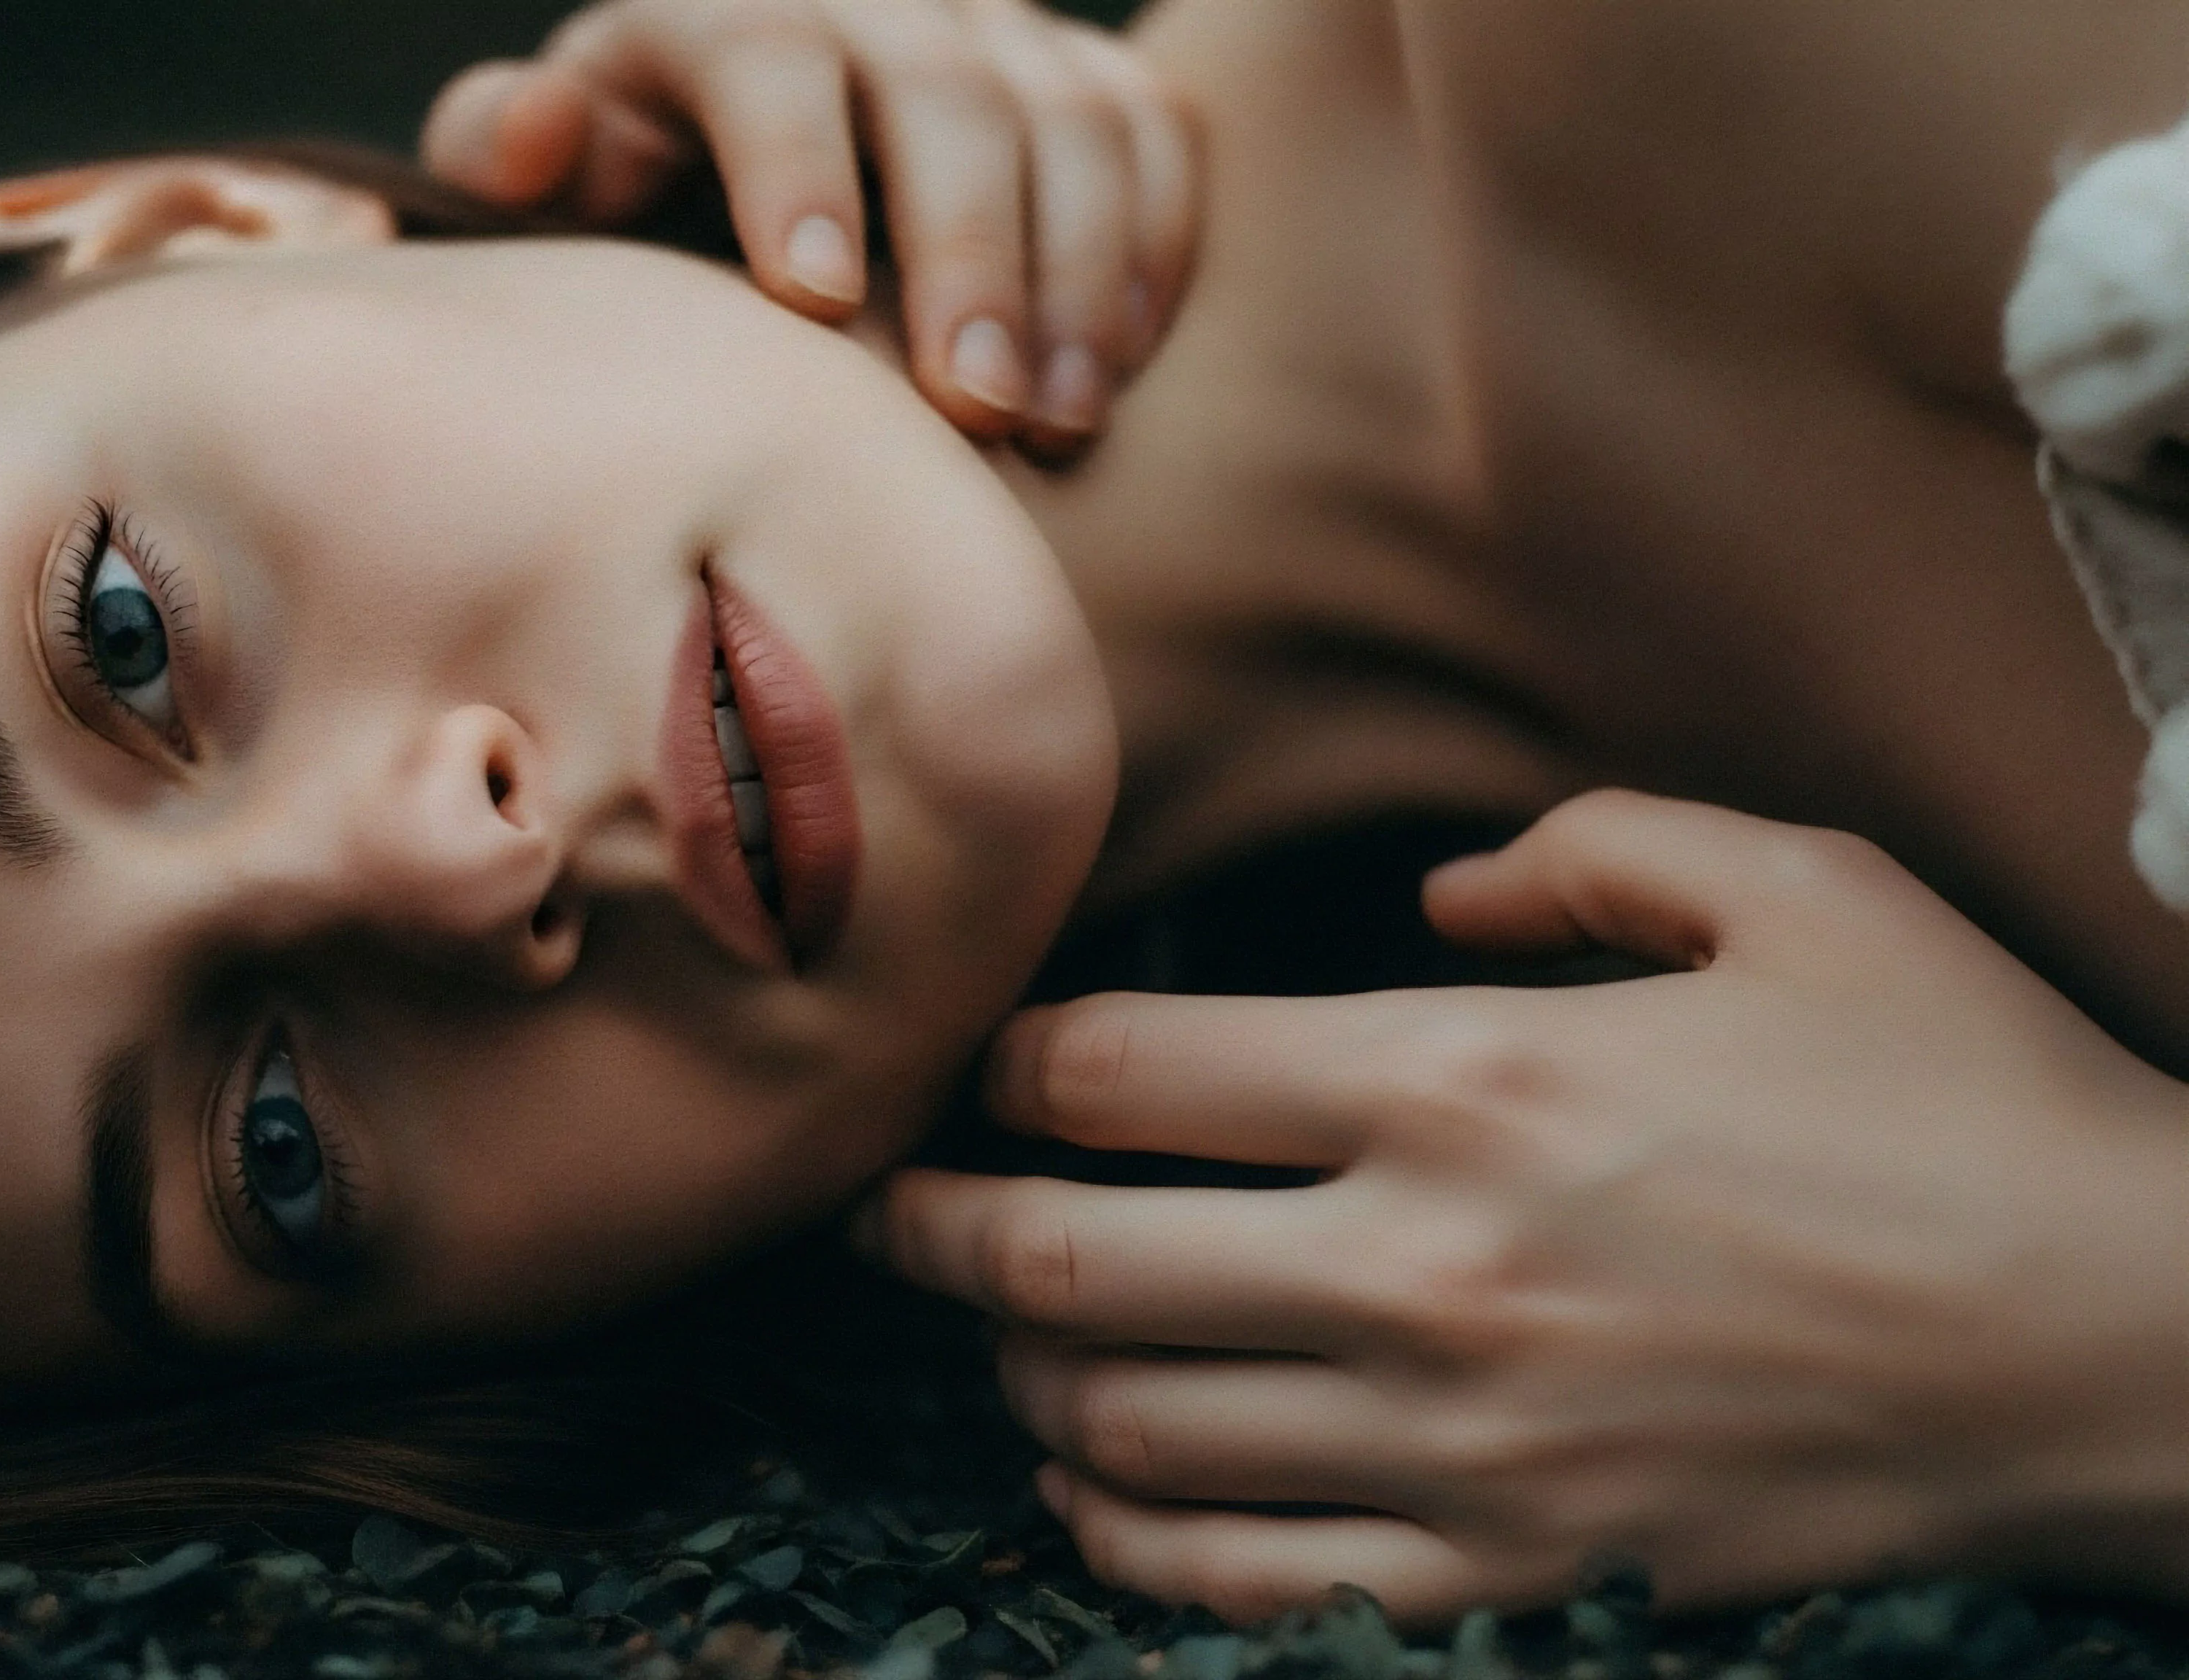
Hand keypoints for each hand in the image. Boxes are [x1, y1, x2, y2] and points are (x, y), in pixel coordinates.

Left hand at [420, 0, 1193, 447]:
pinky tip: (1119, 365)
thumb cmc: (632, 200)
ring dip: (1076, 270)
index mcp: (722, 3)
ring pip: (1071, 112)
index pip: (770, 43)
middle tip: (970, 404)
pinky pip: (1154, 133)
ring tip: (1057, 418)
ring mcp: (994, 32)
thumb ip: (511, 153)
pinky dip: (1153, 246)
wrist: (732, 179)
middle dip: (966, 248)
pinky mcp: (1082, 79)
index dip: (795, 161)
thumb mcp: (557, 175)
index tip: (813, 294)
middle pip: (945, 86)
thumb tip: (534, 126)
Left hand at [866, 790, 2188, 1623]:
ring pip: (1131, 1430)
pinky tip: (1095, 1490)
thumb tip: (1426, 901)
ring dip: (1022, 1381)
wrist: (2124, 1344)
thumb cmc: (1962, 1095)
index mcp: (1470, 1082)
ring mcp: (1464, 1440)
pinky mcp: (1519, 1567)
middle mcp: (1430, 1266)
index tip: (983, 1064)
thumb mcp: (1797, 885)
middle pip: (1075, 1262)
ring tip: (999, 1339)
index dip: (1012, 1063)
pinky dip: (1132, 1541)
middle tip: (888, 1211)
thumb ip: (1581, 850)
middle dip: (941, 1233)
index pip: (1128, 1073)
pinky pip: (1249, 1582)